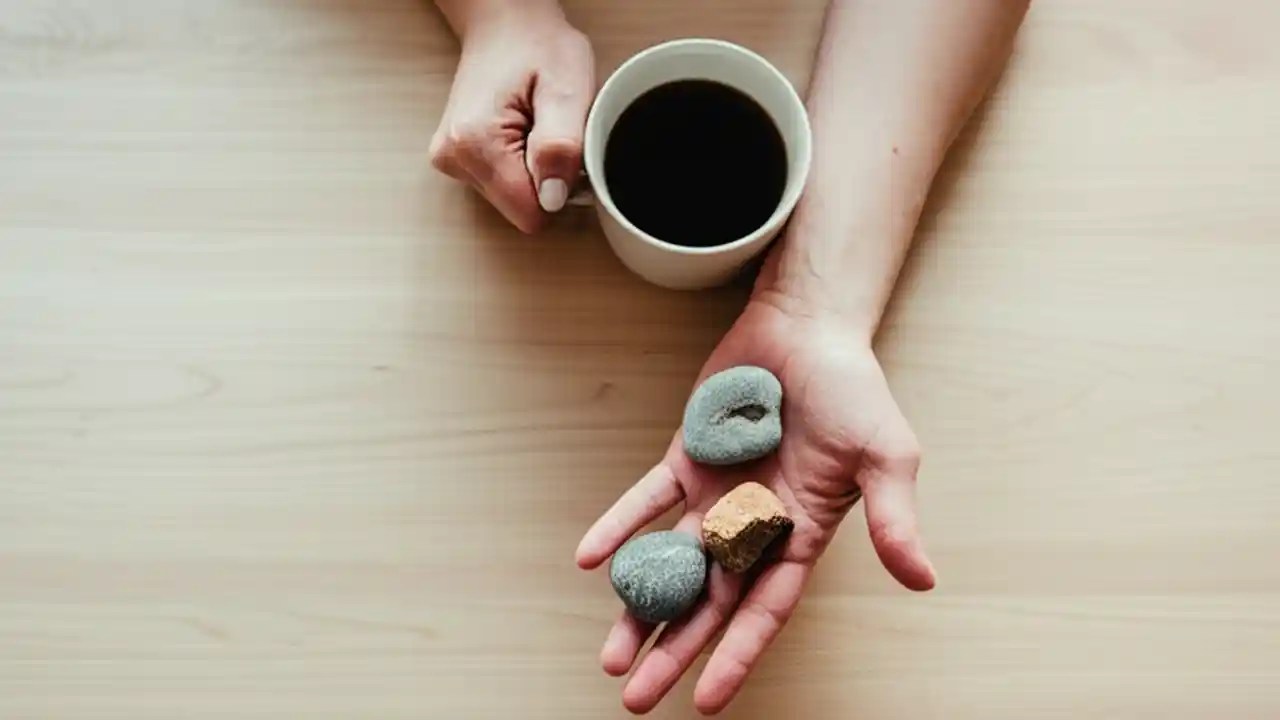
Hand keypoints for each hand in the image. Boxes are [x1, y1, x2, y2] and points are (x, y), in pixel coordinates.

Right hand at [429, 7, 592, 231]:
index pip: (531, 214)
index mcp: (476, 143)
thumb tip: (552, 199)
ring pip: (512, 199)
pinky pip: (502, 185)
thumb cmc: (538, 46)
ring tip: (535, 124)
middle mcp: (454, 158)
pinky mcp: (457, 159)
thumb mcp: (566, 88)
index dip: (559, 189)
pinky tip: (521, 130)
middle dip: (546, 179)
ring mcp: (452, 161)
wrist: (506, 23)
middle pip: (520, 209)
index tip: (564, 150)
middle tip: (549, 130)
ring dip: (533, 171)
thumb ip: (560, 146)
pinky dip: (520, 165)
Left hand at [575, 298, 936, 714]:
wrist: (809, 329)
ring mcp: (714, 494)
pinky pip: (646, 500)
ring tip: (610, 656)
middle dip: (674, 649)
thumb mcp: (887, 457)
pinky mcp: (685, 458)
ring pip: (670, 562)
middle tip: (634, 697)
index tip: (705, 703)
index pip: (764, 610)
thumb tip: (924, 580)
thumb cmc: (856, 393)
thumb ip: (893, 520)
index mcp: (800, 535)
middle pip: (708, 601)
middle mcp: (752, 525)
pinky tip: (591, 559)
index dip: (736, 655)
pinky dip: (619, 528)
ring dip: (640, 606)